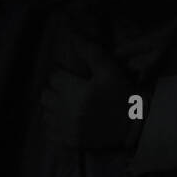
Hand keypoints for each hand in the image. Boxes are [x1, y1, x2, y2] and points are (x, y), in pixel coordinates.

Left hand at [39, 32, 144, 149]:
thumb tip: (72, 35)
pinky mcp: (69, 142)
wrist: (131, 125)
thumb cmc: (121, 94)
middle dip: (55, 89)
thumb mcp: (108, 69)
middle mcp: (68, 112)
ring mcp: (67, 129)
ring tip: (66, 103)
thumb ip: (89, 51)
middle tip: (68, 88)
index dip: (62, 73)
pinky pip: (49, 131)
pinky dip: (53, 123)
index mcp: (77, 92)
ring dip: (52, 106)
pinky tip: (66, 118)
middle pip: (45, 95)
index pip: (54, 77)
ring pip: (45, 112)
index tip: (71, 76)